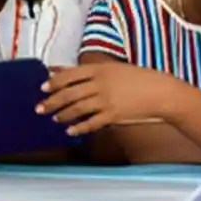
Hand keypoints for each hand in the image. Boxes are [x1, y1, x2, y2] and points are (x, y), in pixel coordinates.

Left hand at [39, 63, 169, 135]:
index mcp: (100, 70)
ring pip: (78, 108)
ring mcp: (107, 100)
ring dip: (63, 114)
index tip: (43, 88)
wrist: (161, 92)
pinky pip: (92, 122)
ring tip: (55, 119)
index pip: (71, 75)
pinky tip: (70, 131)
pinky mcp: (114, 115)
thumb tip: (67, 70)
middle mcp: (101, 84)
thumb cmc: (139, 79)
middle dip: (52, 101)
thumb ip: (91, 72)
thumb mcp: (114, 70)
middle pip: (70, 93)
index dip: (55, 82)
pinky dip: (79, 127)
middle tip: (39, 108)